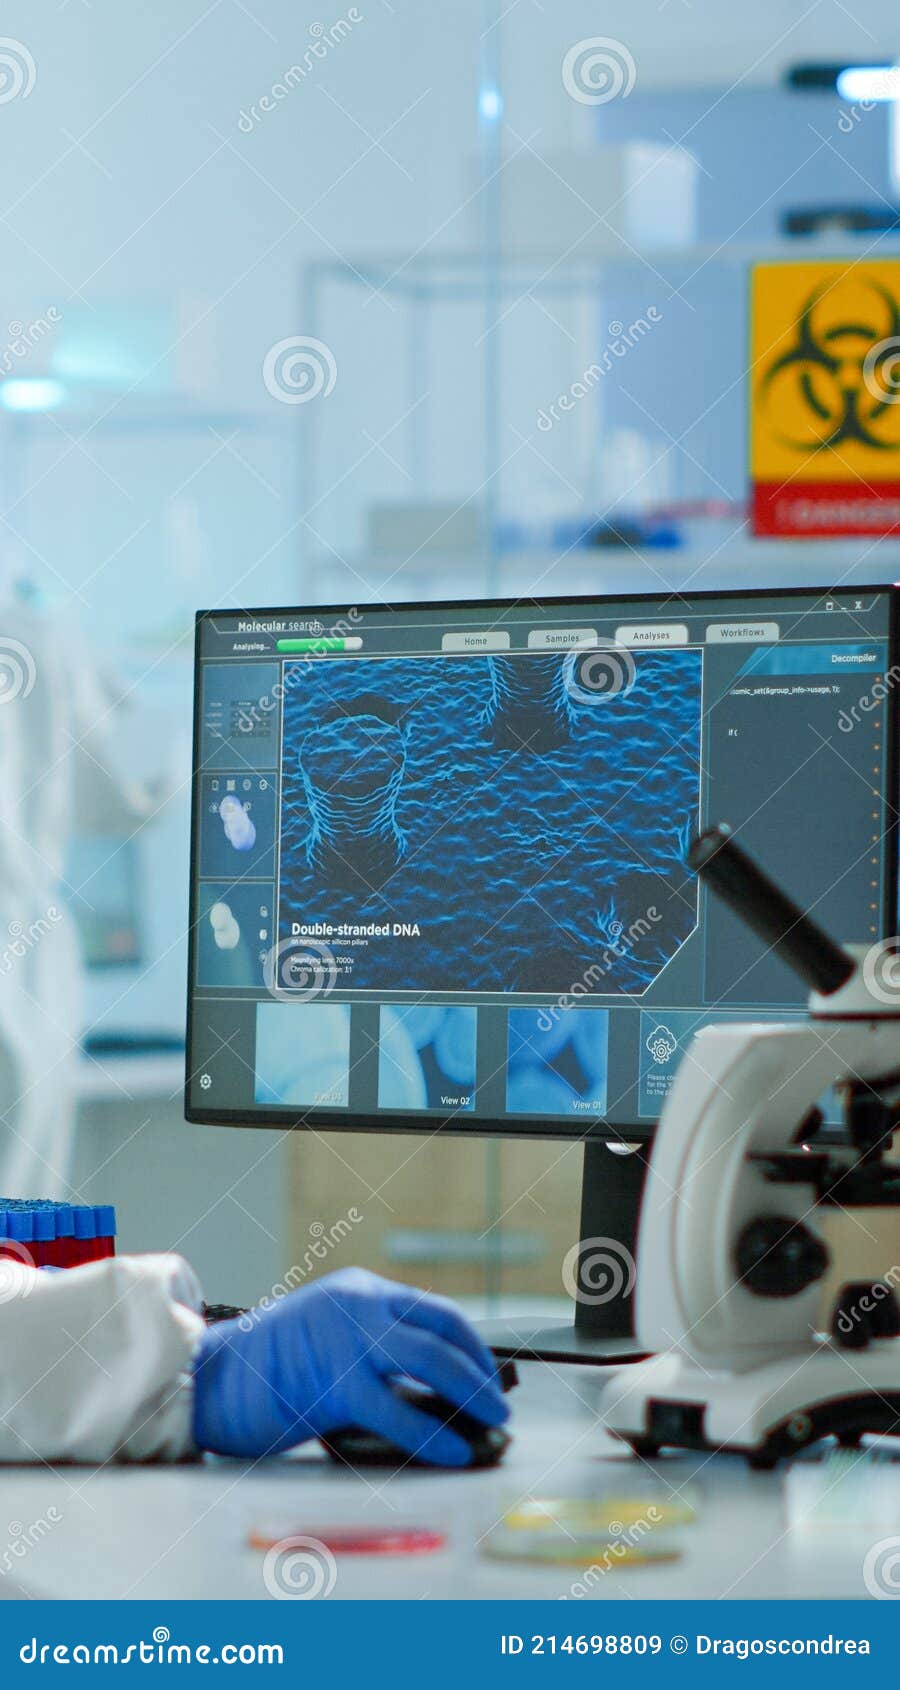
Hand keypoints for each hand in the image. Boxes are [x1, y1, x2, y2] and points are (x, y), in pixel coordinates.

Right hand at [192, 1267, 508, 1464]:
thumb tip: (428, 1389)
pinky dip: (434, 1434)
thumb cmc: (262, 1367)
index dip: (469, 1344)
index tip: (488, 1371)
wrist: (207, 1377)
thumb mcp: (323, 1334)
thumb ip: (370, 1346)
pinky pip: (400, 1411)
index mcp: (358, 1291)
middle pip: (441, 1333)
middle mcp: (359, 1306)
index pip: (434, 1310)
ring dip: (471, 1394)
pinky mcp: (335, 1383)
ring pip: (431, 1362)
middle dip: (480, 1371)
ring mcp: (348, 1341)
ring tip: (489, 1424)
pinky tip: (453, 1451)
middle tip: (497, 1404)